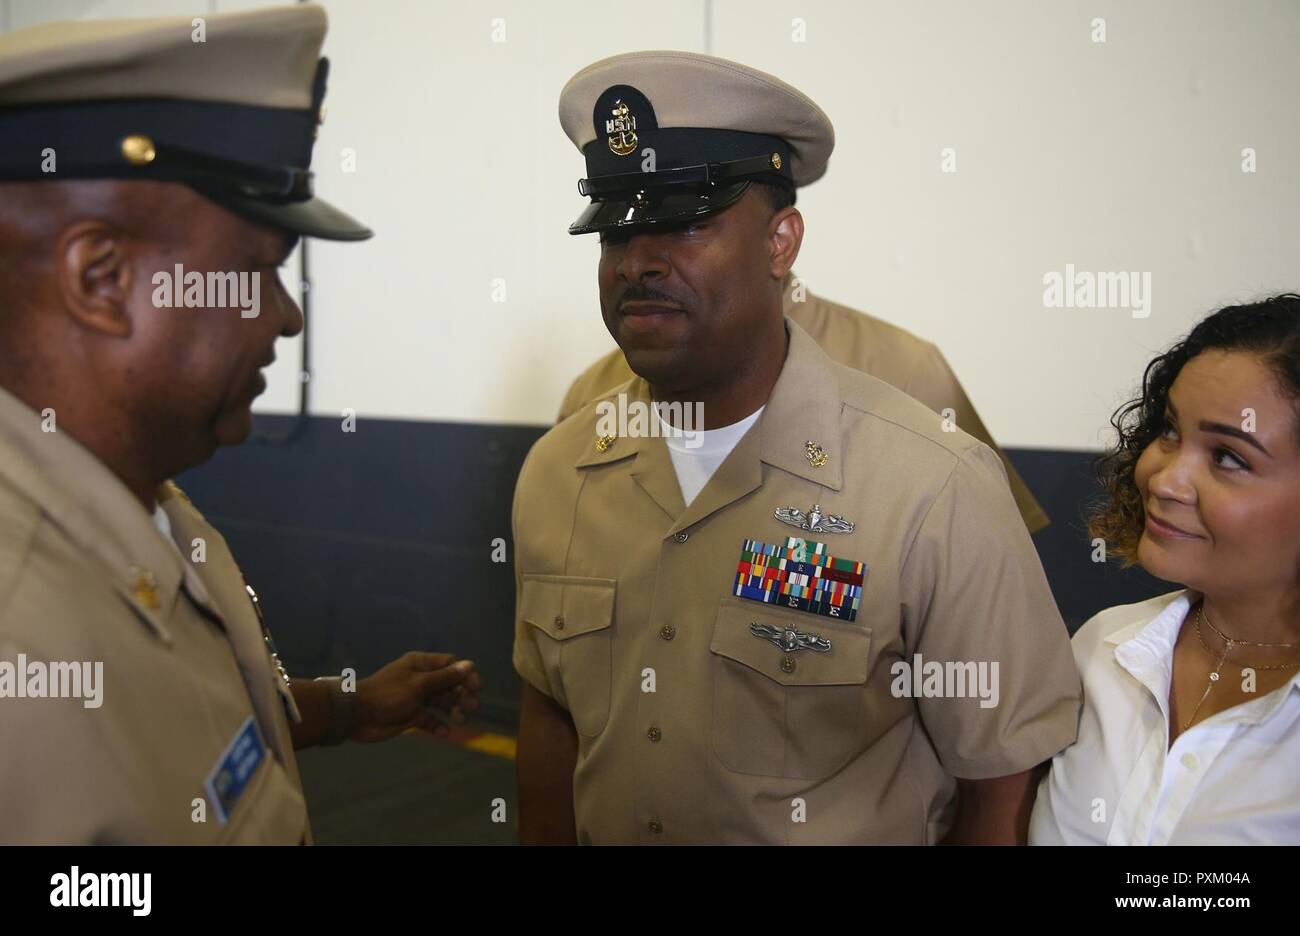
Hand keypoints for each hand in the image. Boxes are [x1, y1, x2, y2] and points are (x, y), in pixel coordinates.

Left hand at [351, 651, 480, 742]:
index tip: (476, 687)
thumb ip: (445, 678)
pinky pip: (430, 719)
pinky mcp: (411, 716)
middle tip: (472, 706)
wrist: (357, 715)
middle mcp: (421, 679)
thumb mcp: (419, 685)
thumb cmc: (388, 694)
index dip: (465, 675)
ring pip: (442, 703)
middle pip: (449, 684)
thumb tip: (469, 665)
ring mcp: (416, 698)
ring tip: (460, 720)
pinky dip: (438, 725)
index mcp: (421, 665)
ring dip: (453, 710)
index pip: (451, 665)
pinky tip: (444, 732)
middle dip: (462, 695)